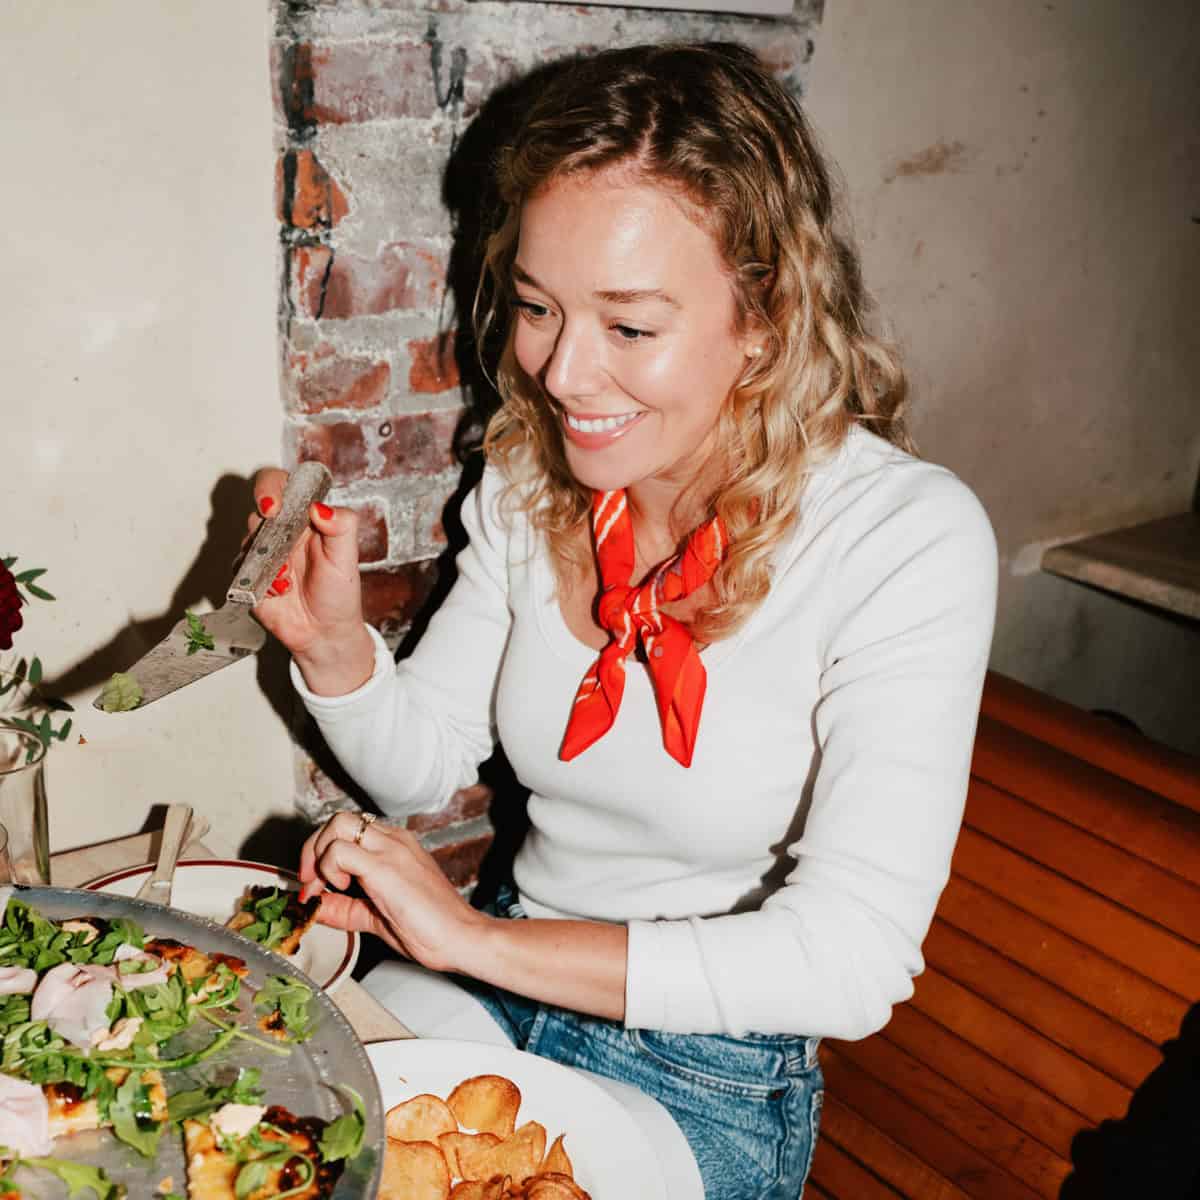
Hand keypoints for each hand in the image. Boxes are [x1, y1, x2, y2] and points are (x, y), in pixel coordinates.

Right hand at [248, 467, 373, 692]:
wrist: (324, 632)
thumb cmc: (338, 593)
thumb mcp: (347, 557)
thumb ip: (342, 526)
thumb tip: (320, 507)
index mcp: (305, 518)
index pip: (282, 485)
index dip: (271, 487)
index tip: (273, 504)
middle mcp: (281, 531)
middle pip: (258, 507)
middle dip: (264, 522)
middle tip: (274, 537)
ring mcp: (262, 552)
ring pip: (247, 538)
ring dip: (267, 557)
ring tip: (288, 578)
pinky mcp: (247, 575)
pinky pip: (239, 568)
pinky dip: (258, 579)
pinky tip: (279, 590)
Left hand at [297, 811, 488, 973]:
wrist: (461, 937)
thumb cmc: (430, 928)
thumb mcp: (377, 916)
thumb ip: (345, 909)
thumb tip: (315, 908)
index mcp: (395, 845)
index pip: (348, 829)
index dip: (321, 853)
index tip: (315, 886)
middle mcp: (393, 840)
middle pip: (339, 819)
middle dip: (313, 849)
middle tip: (312, 884)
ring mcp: (391, 849)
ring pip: (338, 823)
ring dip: (318, 855)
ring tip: (327, 886)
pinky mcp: (385, 867)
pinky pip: (340, 851)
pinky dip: (328, 869)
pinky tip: (341, 889)